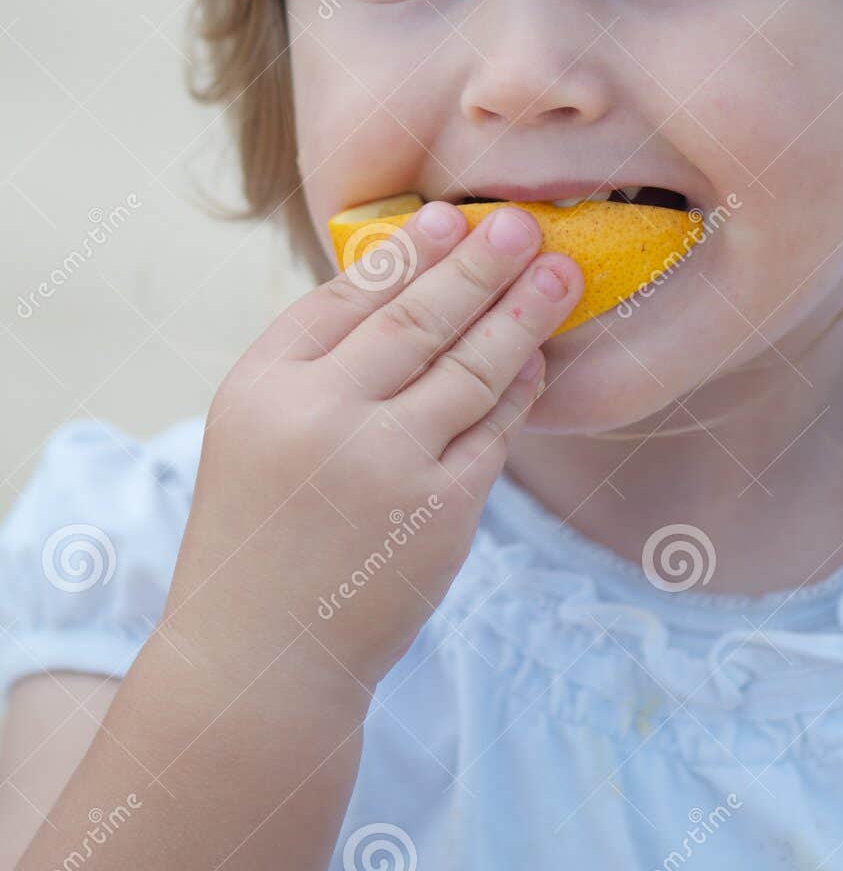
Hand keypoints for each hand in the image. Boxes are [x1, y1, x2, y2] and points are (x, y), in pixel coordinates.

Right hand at [158, 202, 582, 704]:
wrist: (263, 654)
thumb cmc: (264, 526)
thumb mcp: (255, 427)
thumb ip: (316, 360)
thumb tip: (408, 277)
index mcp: (264, 385)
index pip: (347, 296)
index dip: (408, 251)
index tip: (449, 216)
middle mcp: (321, 417)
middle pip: (417, 319)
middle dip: (478, 264)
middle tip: (522, 222)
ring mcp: (384, 466)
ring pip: (469, 367)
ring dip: (521, 314)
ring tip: (559, 273)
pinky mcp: (436, 512)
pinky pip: (492, 431)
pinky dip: (519, 389)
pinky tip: (538, 358)